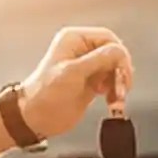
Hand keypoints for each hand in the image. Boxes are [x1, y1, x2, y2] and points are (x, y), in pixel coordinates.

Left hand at [19, 27, 134, 138]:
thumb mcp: (73, 72)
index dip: (118, 56)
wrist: (36, 117)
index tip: (121, 73)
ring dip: (119, 84)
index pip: (108, 39)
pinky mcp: (91, 82)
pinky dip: (115, 91)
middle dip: (120, 72)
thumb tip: (120, 53)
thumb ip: (99, 59)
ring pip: (115, 69)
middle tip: (120, 89)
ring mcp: (87, 66)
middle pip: (115, 54)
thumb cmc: (47, 93)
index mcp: (75, 39)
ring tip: (115, 98)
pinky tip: (111, 100)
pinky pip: (112, 82)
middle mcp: (82, 50)